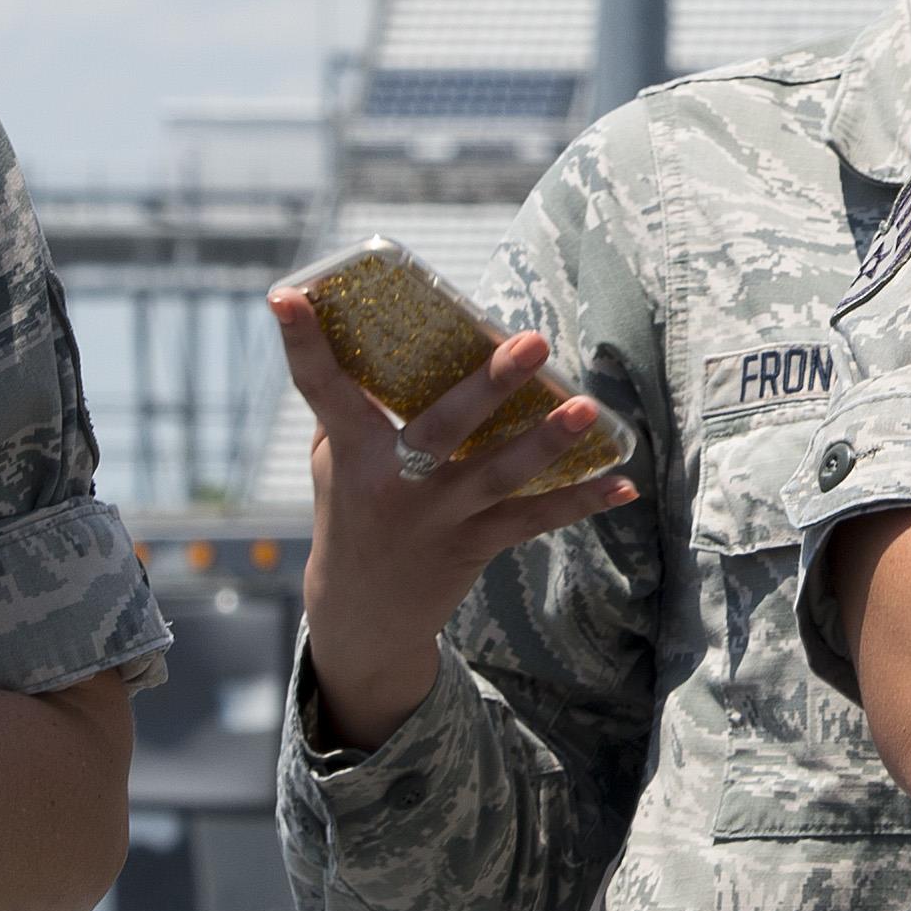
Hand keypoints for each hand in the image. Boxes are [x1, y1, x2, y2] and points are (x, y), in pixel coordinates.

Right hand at [274, 291, 638, 747]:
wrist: (362, 611)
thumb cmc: (351, 509)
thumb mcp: (334, 461)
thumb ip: (353, 404)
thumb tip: (372, 324)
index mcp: (351, 453)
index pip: (321, 389)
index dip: (304, 343)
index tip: (287, 298)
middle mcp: (393, 484)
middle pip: (442, 429)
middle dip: (489, 386)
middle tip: (532, 342)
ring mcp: (437, 518)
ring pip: (498, 477)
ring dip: (547, 443)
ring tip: (588, 408)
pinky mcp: (474, 546)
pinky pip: (533, 521)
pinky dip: (580, 503)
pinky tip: (623, 485)